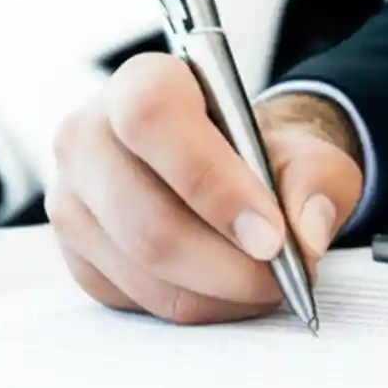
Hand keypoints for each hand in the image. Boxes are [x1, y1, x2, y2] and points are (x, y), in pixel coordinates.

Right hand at [47, 53, 363, 324]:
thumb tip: (306, 234)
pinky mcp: (76, 254)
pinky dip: (195, 305)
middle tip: (280, 277)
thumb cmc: (256, 152)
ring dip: (217, 293)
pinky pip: (136, 299)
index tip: (270, 236)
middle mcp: (89, 136)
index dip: (213, 184)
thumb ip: (316, 181)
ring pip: (143, 269)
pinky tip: (225, 287)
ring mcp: (72, 199)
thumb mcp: (305, 150)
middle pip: (147, 219)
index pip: (153, 120)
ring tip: (263, 284)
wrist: (223, 170)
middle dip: (227, 265)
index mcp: (141, 82)